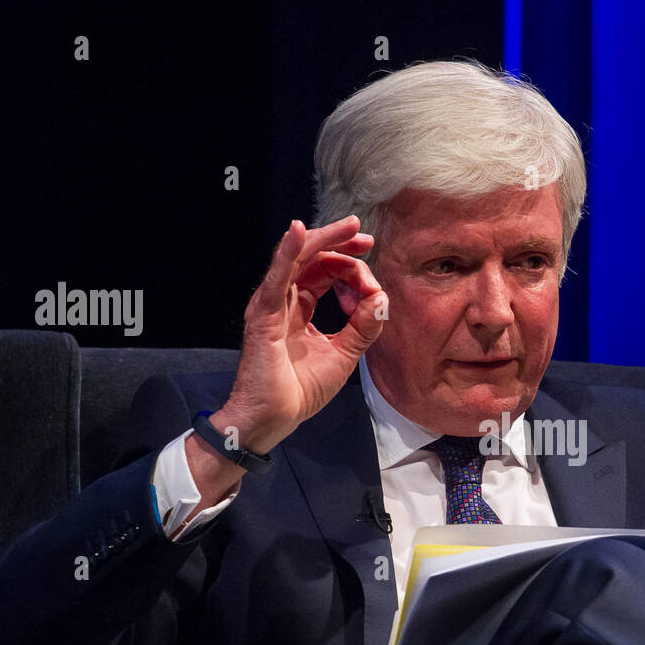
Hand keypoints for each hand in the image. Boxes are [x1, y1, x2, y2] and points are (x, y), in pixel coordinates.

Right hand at [218, 216, 386, 454]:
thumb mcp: (344, 355)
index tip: (373, 290)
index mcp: (299, 309)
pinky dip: (286, 253)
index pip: (325, 275)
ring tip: (348, 226)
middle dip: (339, 243)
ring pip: (296, 260)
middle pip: (311, 259)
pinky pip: (276, 278)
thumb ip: (363, 327)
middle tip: (364, 235)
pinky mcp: (263, 315)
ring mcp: (272, 305)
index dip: (351, 271)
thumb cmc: (299, 391)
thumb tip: (381, 298)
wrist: (274, 418)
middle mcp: (284, 301)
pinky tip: (298, 232)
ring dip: (322, 239)